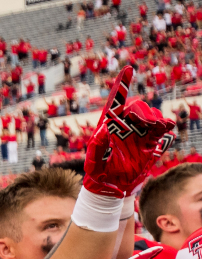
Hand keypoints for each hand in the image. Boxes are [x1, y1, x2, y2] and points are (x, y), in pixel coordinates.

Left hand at [84, 65, 176, 196]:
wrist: (110, 189)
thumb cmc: (97, 174)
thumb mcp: (93, 161)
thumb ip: (97, 145)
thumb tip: (104, 128)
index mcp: (109, 126)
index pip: (116, 102)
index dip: (122, 85)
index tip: (128, 69)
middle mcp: (125, 127)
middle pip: (137, 108)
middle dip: (140, 111)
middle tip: (141, 122)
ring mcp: (139, 134)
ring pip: (151, 116)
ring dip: (153, 118)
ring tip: (152, 126)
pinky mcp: (150, 144)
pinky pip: (161, 129)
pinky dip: (165, 125)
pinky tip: (165, 126)